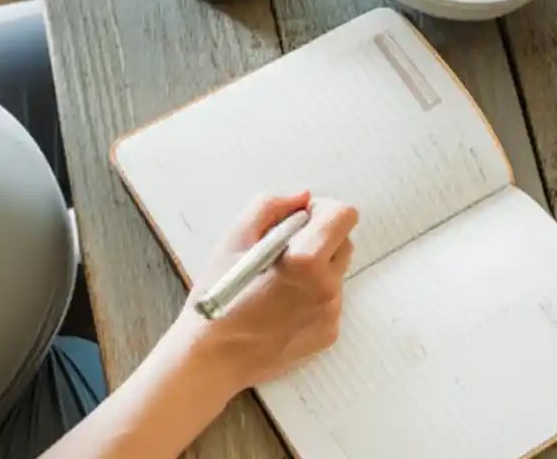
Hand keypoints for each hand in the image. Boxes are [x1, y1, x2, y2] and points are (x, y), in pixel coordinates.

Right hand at [175, 191, 356, 393]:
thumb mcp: (234, 239)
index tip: (298, 219)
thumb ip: (271, 207)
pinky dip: (311, 295)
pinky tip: (279, 305)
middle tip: (283, 249)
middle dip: (319, 237)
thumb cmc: (218, 297)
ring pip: (336, 272)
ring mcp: (330, 315)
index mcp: (306, 262)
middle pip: (344, 242)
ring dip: (315, 267)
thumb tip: (302, 198)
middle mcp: (327, 289)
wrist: (212, 358)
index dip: (321, 210)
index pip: (344, 215)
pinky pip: (329, 300)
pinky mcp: (328, 334)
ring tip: (277, 280)